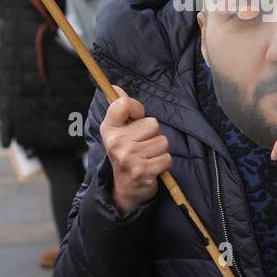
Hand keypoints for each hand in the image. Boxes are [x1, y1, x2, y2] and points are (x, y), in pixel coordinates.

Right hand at [100, 85, 170, 214]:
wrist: (125, 189)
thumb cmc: (125, 154)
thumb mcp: (118, 131)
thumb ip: (120, 108)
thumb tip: (115, 87)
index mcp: (109, 128)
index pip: (124, 104)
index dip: (136, 108)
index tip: (137, 117)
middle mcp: (116, 142)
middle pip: (153, 124)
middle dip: (153, 135)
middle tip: (142, 146)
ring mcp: (129, 157)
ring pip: (163, 141)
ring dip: (159, 150)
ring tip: (147, 157)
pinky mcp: (143, 171)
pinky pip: (167, 157)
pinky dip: (163, 163)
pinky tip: (152, 167)